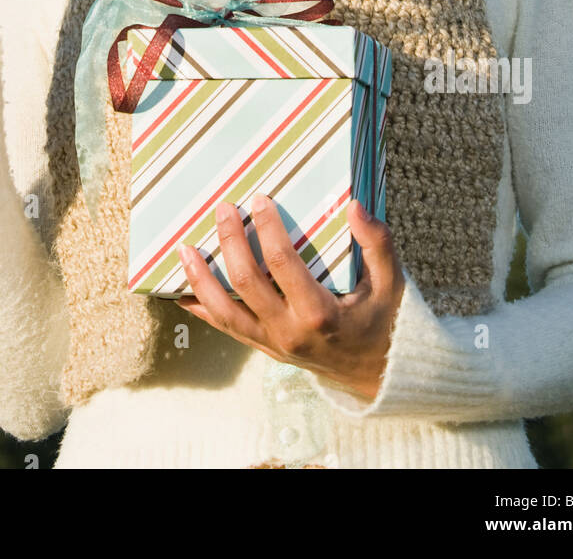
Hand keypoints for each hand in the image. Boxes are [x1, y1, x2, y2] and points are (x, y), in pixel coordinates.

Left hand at [176, 195, 405, 400]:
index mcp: (318, 312)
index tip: (259, 198)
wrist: (376, 373)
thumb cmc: (383, 319)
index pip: (282, 263)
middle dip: (230, 241)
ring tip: (184, 247)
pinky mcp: (264, 348)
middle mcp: (289, 331)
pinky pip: (226, 328)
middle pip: (245, 282)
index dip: (267, 228)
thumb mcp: (392, 282)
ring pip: (224, 311)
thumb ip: (376, 243)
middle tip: (223, 208)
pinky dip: (201, 308)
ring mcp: (272, 343)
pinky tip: (181, 290)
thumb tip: (354, 206)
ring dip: (200, 278)